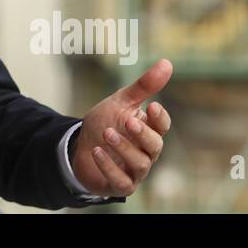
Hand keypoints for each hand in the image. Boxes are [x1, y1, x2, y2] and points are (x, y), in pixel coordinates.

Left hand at [71, 58, 172, 197]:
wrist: (80, 146)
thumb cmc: (106, 122)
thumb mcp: (121, 101)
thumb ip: (144, 86)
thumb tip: (167, 62)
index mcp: (149, 130)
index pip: (163, 126)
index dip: (160, 119)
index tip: (153, 106)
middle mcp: (146, 152)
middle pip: (155, 146)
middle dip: (143, 134)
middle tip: (129, 121)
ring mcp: (135, 170)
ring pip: (140, 163)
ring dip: (124, 148)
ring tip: (107, 133)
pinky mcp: (120, 185)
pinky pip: (121, 181)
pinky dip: (109, 167)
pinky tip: (97, 152)